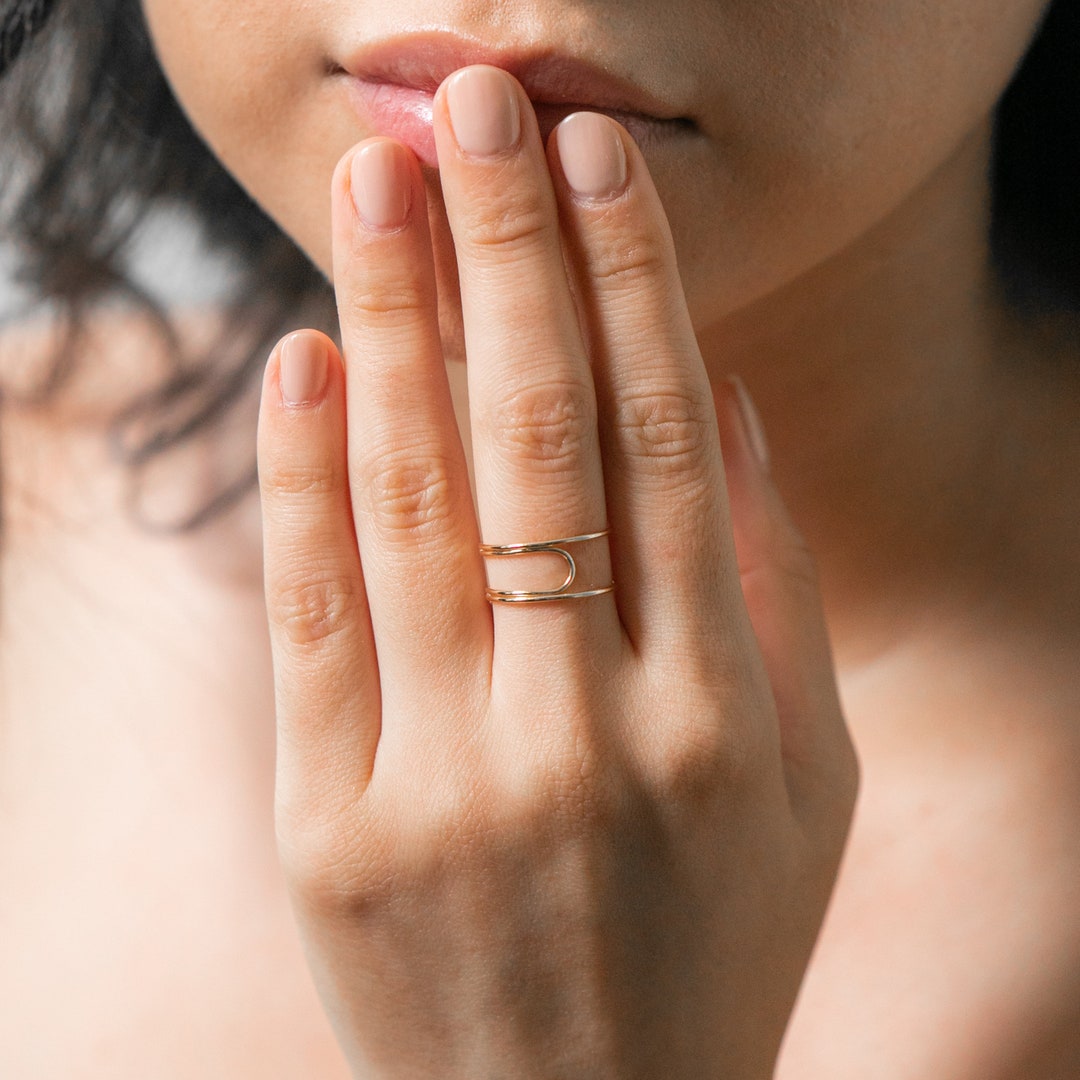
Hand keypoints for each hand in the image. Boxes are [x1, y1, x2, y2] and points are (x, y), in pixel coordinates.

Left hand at [257, 65, 857, 1078]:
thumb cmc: (714, 946)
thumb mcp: (805, 784)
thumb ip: (774, 592)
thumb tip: (733, 409)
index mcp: (720, 718)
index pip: (672, 446)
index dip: (635, 286)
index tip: (597, 163)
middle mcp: (590, 737)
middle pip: (539, 442)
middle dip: (506, 255)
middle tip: (475, 110)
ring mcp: (453, 787)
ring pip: (416, 507)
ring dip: (394, 322)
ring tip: (378, 183)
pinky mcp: (336, 836)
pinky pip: (315, 622)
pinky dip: (304, 477)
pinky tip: (304, 354)